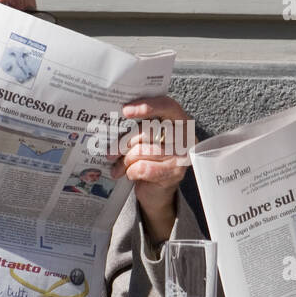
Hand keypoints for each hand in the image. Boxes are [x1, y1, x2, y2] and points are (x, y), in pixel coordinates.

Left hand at [110, 95, 193, 241]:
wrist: (158, 190)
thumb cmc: (150, 159)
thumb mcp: (146, 139)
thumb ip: (138, 127)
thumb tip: (113, 127)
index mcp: (179, 120)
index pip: (167, 106)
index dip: (147, 106)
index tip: (126, 110)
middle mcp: (184, 136)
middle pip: (149, 130)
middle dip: (125, 142)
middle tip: (111, 151)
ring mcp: (181, 155)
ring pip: (143, 151)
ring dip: (125, 160)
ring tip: (117, 167)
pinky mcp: (175, 173)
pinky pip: (145, 168)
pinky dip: (132, 172)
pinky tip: (130, 174)